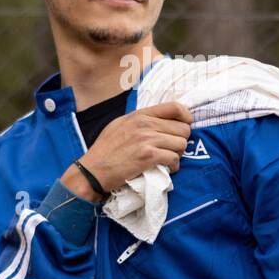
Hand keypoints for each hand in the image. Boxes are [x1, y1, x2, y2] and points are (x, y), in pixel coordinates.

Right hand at [61, 102, 192, 198]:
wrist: (93, 171)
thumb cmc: (105, 150)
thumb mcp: (120, 125)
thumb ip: (140, 120)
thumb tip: (160, 121)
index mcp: (140, 114)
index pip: (175, 107)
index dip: (186, 118)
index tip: (184, 127)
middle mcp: (145, 124)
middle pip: (183, 128)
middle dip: (181, 140)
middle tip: (172, 149)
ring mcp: (147, 139)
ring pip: (181, 144)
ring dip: (178, 154)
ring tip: (168, 159)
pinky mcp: (148, 156)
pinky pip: (174, 159)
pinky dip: (173, 166)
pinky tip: (165, 168)